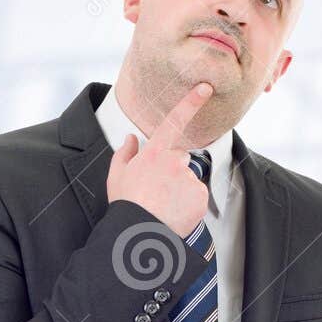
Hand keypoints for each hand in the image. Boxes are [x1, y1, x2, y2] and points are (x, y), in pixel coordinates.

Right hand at [105, 82, 213, 234]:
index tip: (205, 88)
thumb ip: (125, 152)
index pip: (174, 121)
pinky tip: (175, 212)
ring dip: (180, 189)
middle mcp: (175, 161)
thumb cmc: (127, 204)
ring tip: (164, 205)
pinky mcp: (201, 196)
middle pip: (180, 159)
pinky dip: (189, 204)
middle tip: (157, 191)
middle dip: (173, 171)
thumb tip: (131, 138)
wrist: (140, 233)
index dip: (191, 102)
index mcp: (154, 152)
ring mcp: (189, 178)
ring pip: (189, 180)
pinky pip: (197, 196)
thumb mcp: (117, 175)